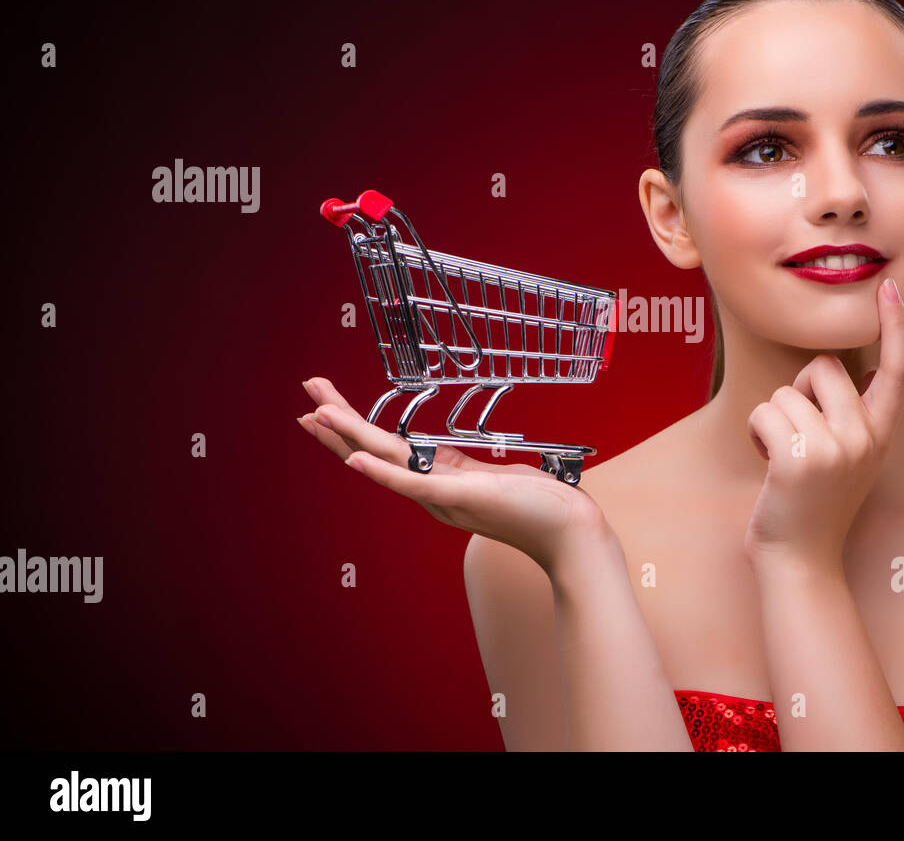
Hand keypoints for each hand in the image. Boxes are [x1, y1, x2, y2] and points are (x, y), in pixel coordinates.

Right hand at [297, 376, 607, 573]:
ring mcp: (442, 497)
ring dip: (348, 438)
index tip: (326, 411)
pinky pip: (412, 484)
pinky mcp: (460, 497)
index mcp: (438, 482)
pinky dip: (382, 473)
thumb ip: (468, 470)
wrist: (568, 534)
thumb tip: (450, 458)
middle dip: (339, 425)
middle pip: (374, 453)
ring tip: (317, 415)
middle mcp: (432, 492)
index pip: (386, 453)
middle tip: (306, 397)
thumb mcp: (495, 478)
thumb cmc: (540, 505)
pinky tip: (356, 460)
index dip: (353, 433)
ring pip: (384, 462)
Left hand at [743, 277, 903, 568]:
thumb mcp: (847, 458)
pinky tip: (767, 465)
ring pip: (787, 391)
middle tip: (798, 437)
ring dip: (773, 418)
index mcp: (881, 434)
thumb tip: (840, 371)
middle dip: (799, 392)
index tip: (888, 288)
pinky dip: (756, 432)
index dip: (893, 325)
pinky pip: (764, 411)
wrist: (800, 561)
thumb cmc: (812, 504)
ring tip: (782, 459)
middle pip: (823, 368)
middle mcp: (866, 437)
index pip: (896, 369)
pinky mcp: (800, 457)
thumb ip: (850, 417)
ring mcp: (836, 448)